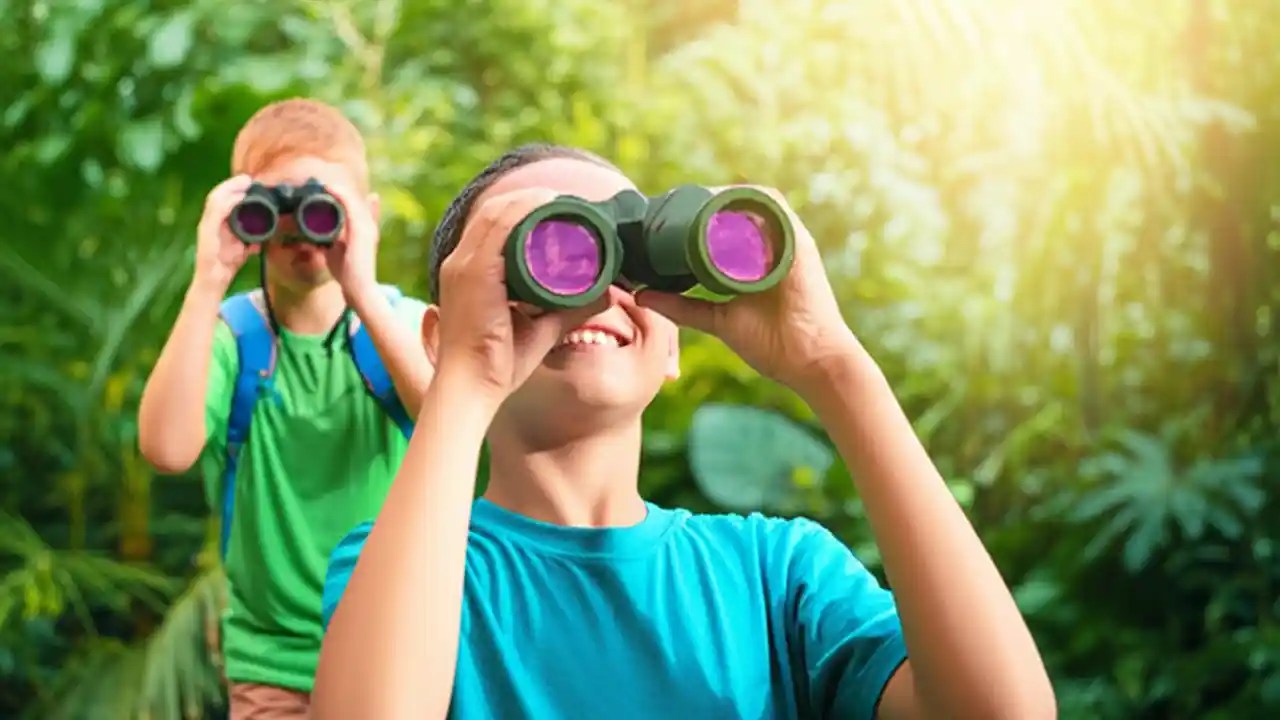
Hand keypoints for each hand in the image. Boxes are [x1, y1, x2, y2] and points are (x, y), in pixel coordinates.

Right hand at [194, 175, 258, 289]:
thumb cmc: (226, 264)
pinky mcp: (206, 233)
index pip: (223, 198)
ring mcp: (206, 226)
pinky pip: (215, 213)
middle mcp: (210, 221)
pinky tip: (237, 198)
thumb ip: (252, 240)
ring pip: (215, 199)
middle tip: (248, 179)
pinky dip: (227, 204)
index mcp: (217, 222)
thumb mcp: (244, 248)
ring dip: (230, 189)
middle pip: (218, 195)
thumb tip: (265, 235)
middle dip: (233, 184)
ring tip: (243, 183)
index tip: (249, 181)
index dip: (234, 188)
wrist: (214, 281)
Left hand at [322, 181, 379, 300]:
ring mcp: (367, 227)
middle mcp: (369, 226)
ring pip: (352, 200)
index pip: (357, 208)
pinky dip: (340, 194)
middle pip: (355, 201)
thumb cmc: (348, 274)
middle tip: (322, 182)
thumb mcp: (336, 253)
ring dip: (338, 189)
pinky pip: (350, 205)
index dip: (345, 197)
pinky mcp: (361, 229)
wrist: (359, 288)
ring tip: (323, 182)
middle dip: (340, 191)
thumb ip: (328, 243)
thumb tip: (313, 237)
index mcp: (364, 231)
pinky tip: (329, 188)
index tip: (329, 188)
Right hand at [434, 188, 607, 404]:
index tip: (563, 209)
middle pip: (497, 209)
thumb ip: (570, 307)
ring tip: (567, 201)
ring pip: (499, 212)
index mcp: (470, 270)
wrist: (471, 388)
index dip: (527, 208)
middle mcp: (461, 262)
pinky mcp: (474, 274)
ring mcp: (464, 265)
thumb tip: (605, 293)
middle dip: (535, 199)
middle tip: (572, 201)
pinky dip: (524, 212)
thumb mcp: (541, 327)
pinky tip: (550, 207)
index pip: (495, 223)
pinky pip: (499, 228)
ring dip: (533, 200)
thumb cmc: (498, 363)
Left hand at [635, 186, 859, 397]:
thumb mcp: (718, 319)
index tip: (668, 214)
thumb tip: (641, 296)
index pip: (727, 222)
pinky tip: (724, 200)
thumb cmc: (773, 345)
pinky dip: (750, 199)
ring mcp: (788, 241)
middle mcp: (774, 244)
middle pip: (739, 207)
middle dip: (708, 200)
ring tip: (692, 199)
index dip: (700, 212)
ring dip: (724, 196)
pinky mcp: (799, 243)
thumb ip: (682, 306)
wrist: (812, 362)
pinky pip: (774, 207)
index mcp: (757, 259)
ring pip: (754, 202)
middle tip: (674, 200)